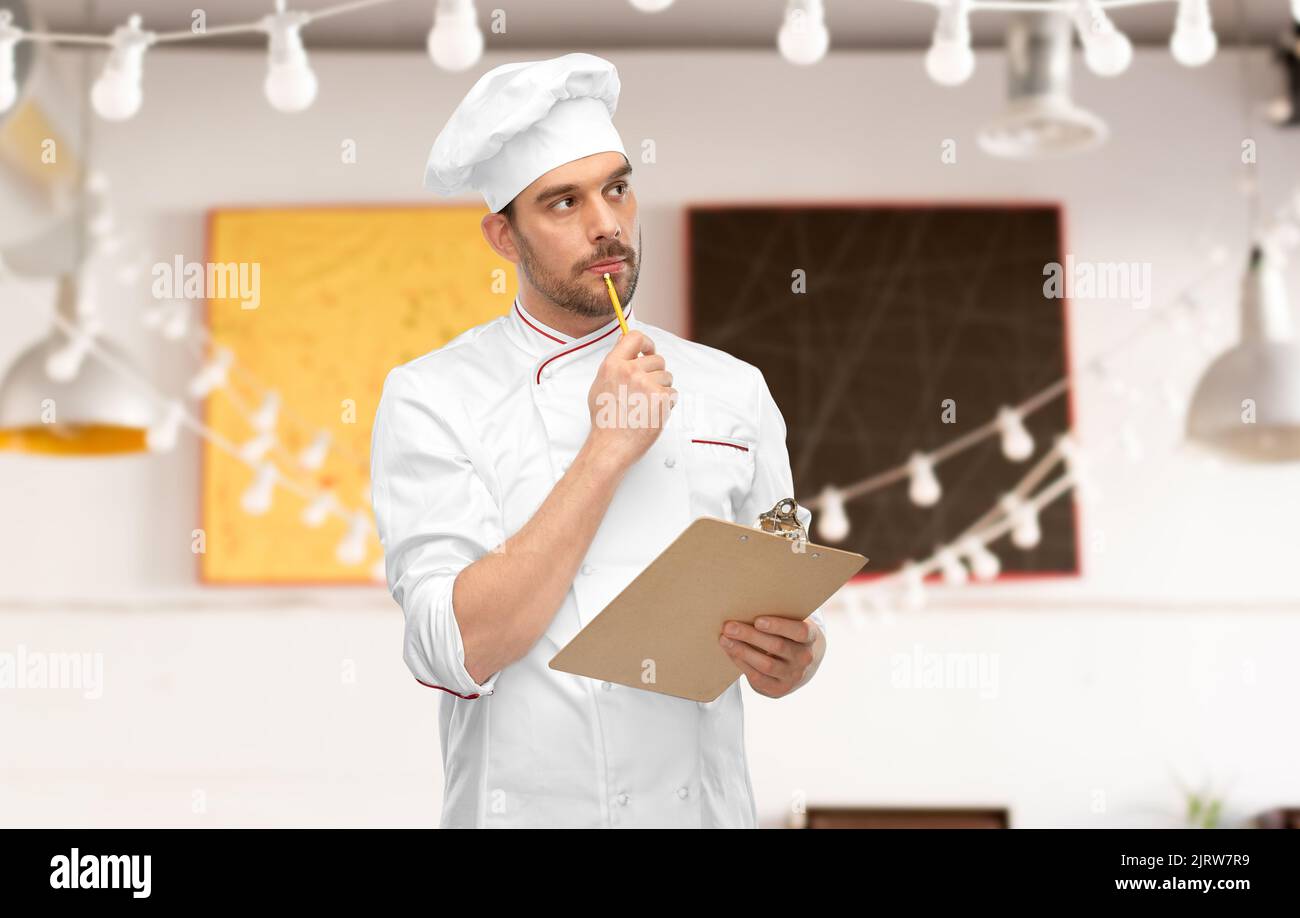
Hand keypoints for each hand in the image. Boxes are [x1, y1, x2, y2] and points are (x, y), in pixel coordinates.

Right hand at [586, 330, 675, 469]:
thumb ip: (614, 363)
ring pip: (667, 377)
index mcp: (613, 365)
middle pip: (657, 359)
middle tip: (646, 390)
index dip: (646, 343)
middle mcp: (630, 371)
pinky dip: (667, 404)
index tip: (648, 351)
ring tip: (647, 405)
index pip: (635, 337)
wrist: (611, 445)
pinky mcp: (661, 398)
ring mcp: (647, 384)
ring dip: (662, 389)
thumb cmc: (605, 419)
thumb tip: (624, 341)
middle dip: (656, 373)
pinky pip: (673, 393)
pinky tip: (652, 413)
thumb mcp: (600, 384)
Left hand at [718, 616, 821, 697]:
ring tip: (725, 639)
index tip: (757, 621)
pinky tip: (731, 652)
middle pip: (777, 647)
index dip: (779, 626)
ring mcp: (793, 676)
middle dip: (750, 636)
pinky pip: (758, 678)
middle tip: (729, 627)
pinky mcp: (779, 689)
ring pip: (765, 664)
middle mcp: (805, 658)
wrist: (801, 665)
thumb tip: (744, 607)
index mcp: (811, 637)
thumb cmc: (789, 636)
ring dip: (742, 651)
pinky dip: (742, 664)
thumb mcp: (792, 624)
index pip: (799, 631)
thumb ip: (778, 616)